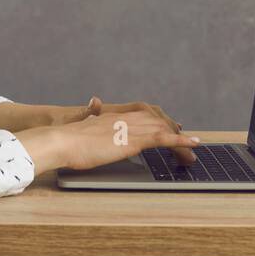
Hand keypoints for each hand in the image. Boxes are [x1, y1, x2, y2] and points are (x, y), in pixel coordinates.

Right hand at [53, 107, 201, 171]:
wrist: (62, 140)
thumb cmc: (67, 140)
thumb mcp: (84, 127)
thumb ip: (91, 116)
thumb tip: (93, 102)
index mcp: (114, 116)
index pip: (145, 115)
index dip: (161, 122)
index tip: (172, 129)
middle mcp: (125, 118)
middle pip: (158, 121)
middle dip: (173, 132)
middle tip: (186, 145)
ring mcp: (130, 127)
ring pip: (164, 130)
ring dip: (180, 141)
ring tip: (192, 153)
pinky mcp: (133, 140)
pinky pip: (163, 139)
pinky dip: (180, 142)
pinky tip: (191, 147)